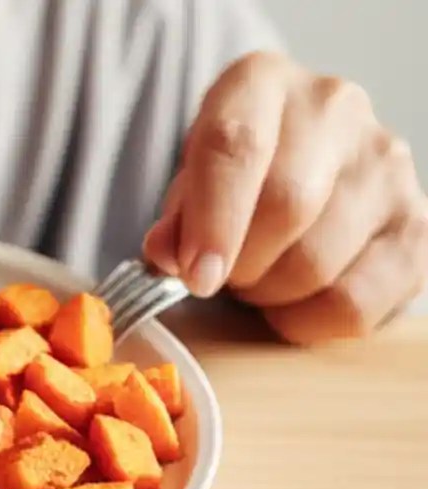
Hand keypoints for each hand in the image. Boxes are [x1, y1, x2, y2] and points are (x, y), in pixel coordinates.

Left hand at [144, 52, 427, 344]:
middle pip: (288, 205)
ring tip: (258, 277)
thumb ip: (175, 220)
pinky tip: (292, 304)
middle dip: (241, 264)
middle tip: (222, 277)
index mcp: (261, 83)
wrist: (298, 167)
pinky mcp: (417, 224)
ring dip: (271, 293)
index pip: (236, 145)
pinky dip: (309, 321)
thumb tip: (169, 256)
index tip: (194, 274)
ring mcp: (386, 163)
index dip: (212, 222)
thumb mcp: (187, 183)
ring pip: (319, 262)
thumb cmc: (232, 178)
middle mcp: (334, 108)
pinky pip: (356, 302)